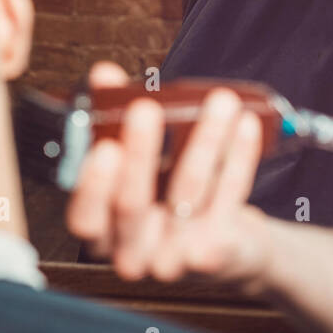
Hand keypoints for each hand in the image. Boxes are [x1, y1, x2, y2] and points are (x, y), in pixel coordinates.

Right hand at [65, 62, 274, 289]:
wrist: (232, 245)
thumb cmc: (171, 197)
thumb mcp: (140, 168)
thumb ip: (116, 124)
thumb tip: (104, 76)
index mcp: (105, 235)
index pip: (86, 218)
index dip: (92, 186)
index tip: (103, 146)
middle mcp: (135, 252)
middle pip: (132, 207)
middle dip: (139, 154)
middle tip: (144, 109)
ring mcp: (178, 256)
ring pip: (188, 193)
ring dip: (206, 140)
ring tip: (220, 101)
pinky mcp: (220, 248)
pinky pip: (229, 195)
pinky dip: (239, 156)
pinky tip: (246, 124)